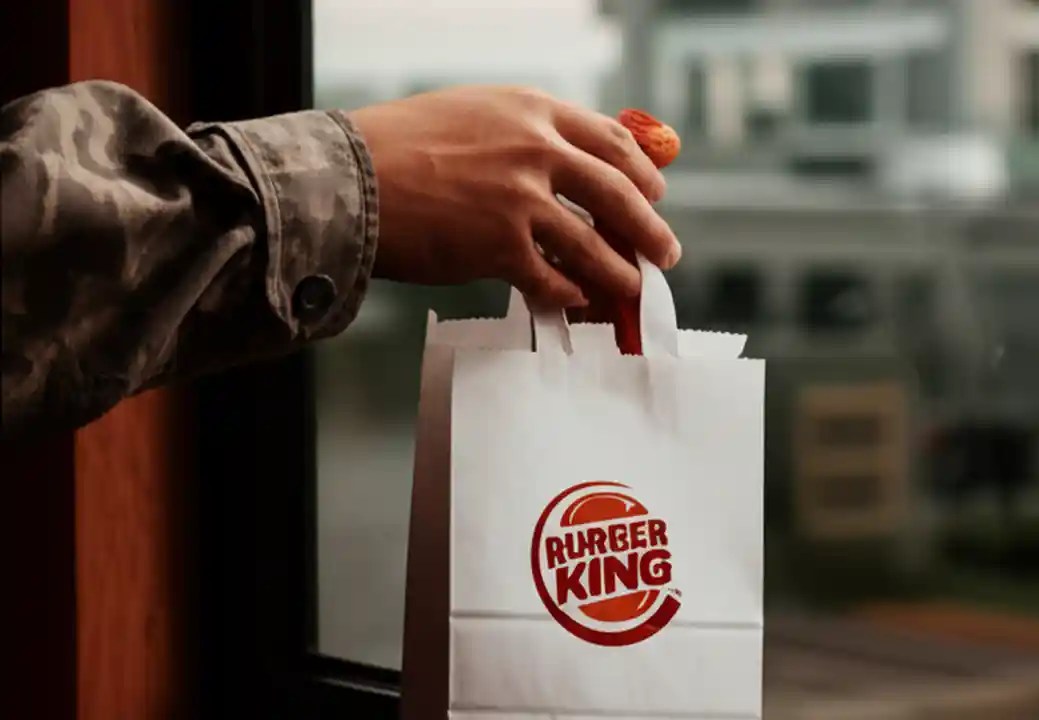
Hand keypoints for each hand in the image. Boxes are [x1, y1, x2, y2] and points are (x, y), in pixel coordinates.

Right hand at [349, 86, 680, 305]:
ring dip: (621, 273)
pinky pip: (555, 280)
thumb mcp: (474, 113)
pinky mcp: (501, 248)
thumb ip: (524, 132)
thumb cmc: (401, 146)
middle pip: (619, 194)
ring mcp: (522, 201)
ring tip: (633, 288)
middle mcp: (537, 151)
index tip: (655, 192)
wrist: (348, 179)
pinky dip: (570, 295)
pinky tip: (575, 302)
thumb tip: (567, 162)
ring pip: (595, 246)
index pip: (611, 140)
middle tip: (666, 251)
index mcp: (533, 111)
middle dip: (650, 229)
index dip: (642, 171)